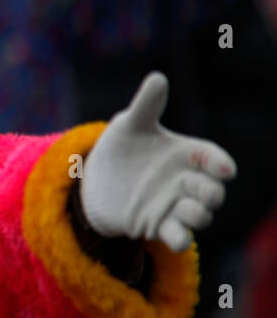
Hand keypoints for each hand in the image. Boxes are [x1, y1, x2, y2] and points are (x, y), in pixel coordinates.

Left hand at [81, 72, 235, 251]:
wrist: (94, 180)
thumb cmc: (120, 147)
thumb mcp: (129, 125)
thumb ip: (146, 105)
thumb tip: (157, 78)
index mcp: (186, 154)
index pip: (213, 159)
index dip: (220, 164)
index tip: (223, 168)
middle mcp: (185, 182)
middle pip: (213, 191)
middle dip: (212, 192)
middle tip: (200, 190)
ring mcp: (174, 206)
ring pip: (200, 216)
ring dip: (199, 216)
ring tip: (185, 208)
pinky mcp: (157, 226)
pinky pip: (178, 238)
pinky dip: (180, 239)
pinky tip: (177, 238)